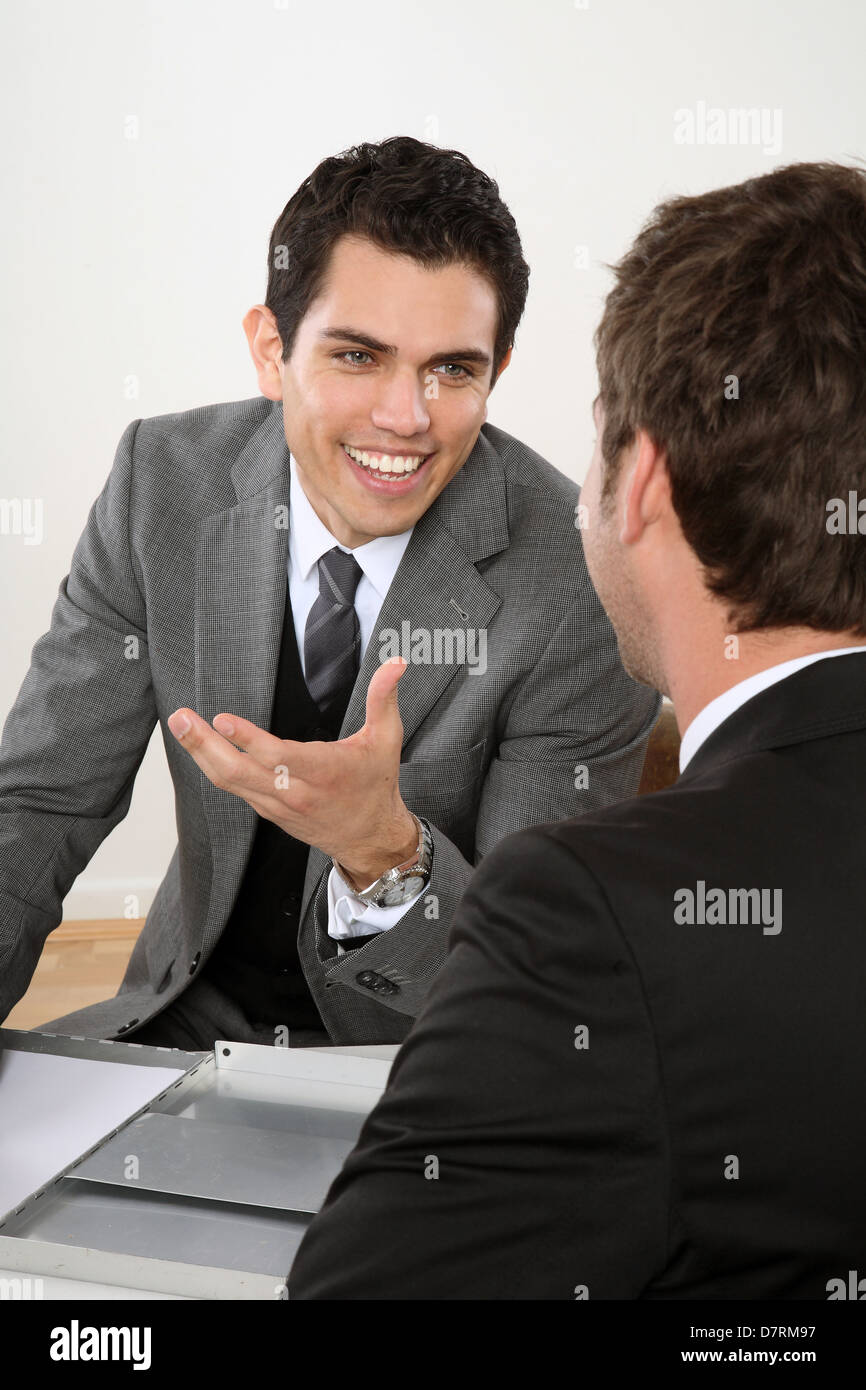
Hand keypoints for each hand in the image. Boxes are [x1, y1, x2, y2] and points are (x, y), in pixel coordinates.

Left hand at [167, 656, 417, 881]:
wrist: (369, 839)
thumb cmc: (376, 786)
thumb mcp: (386, 740)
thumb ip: (384, 698)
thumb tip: (395, 663)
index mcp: (323, 771)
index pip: (278, 757)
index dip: (248, 740)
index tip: (222, 720)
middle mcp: (294, 791)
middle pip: (239, 772)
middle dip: (205, 745)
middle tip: (180, 719)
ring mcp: (277, 804)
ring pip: (230, 781)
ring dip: (201, 753)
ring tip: (180, 726)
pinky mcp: (268, 810)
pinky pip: (235, 787)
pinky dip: (214, 766)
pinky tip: (200, 746)